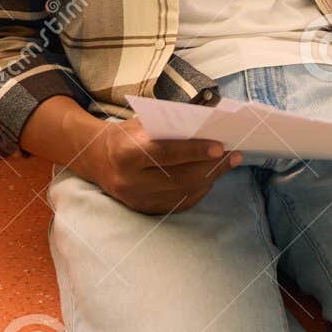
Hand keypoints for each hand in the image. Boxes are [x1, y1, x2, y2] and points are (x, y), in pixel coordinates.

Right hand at [84, 117, 242, 215]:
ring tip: (229, 163)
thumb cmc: (126, 134)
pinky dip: (200, 189)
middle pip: (179, 177)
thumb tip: (211, 123)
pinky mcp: (145, 210)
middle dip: (211, 167)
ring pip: (183, 193)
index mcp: (126, 153)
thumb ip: (171, 124)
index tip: (220, 147)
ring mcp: (137, 200)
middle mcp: (130, 181)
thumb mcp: (143, 122)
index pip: (166, 154)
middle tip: (234, 155)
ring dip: (211, 178)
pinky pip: (180, 203)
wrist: (97, 158)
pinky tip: (211, 177)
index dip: (195, 151)